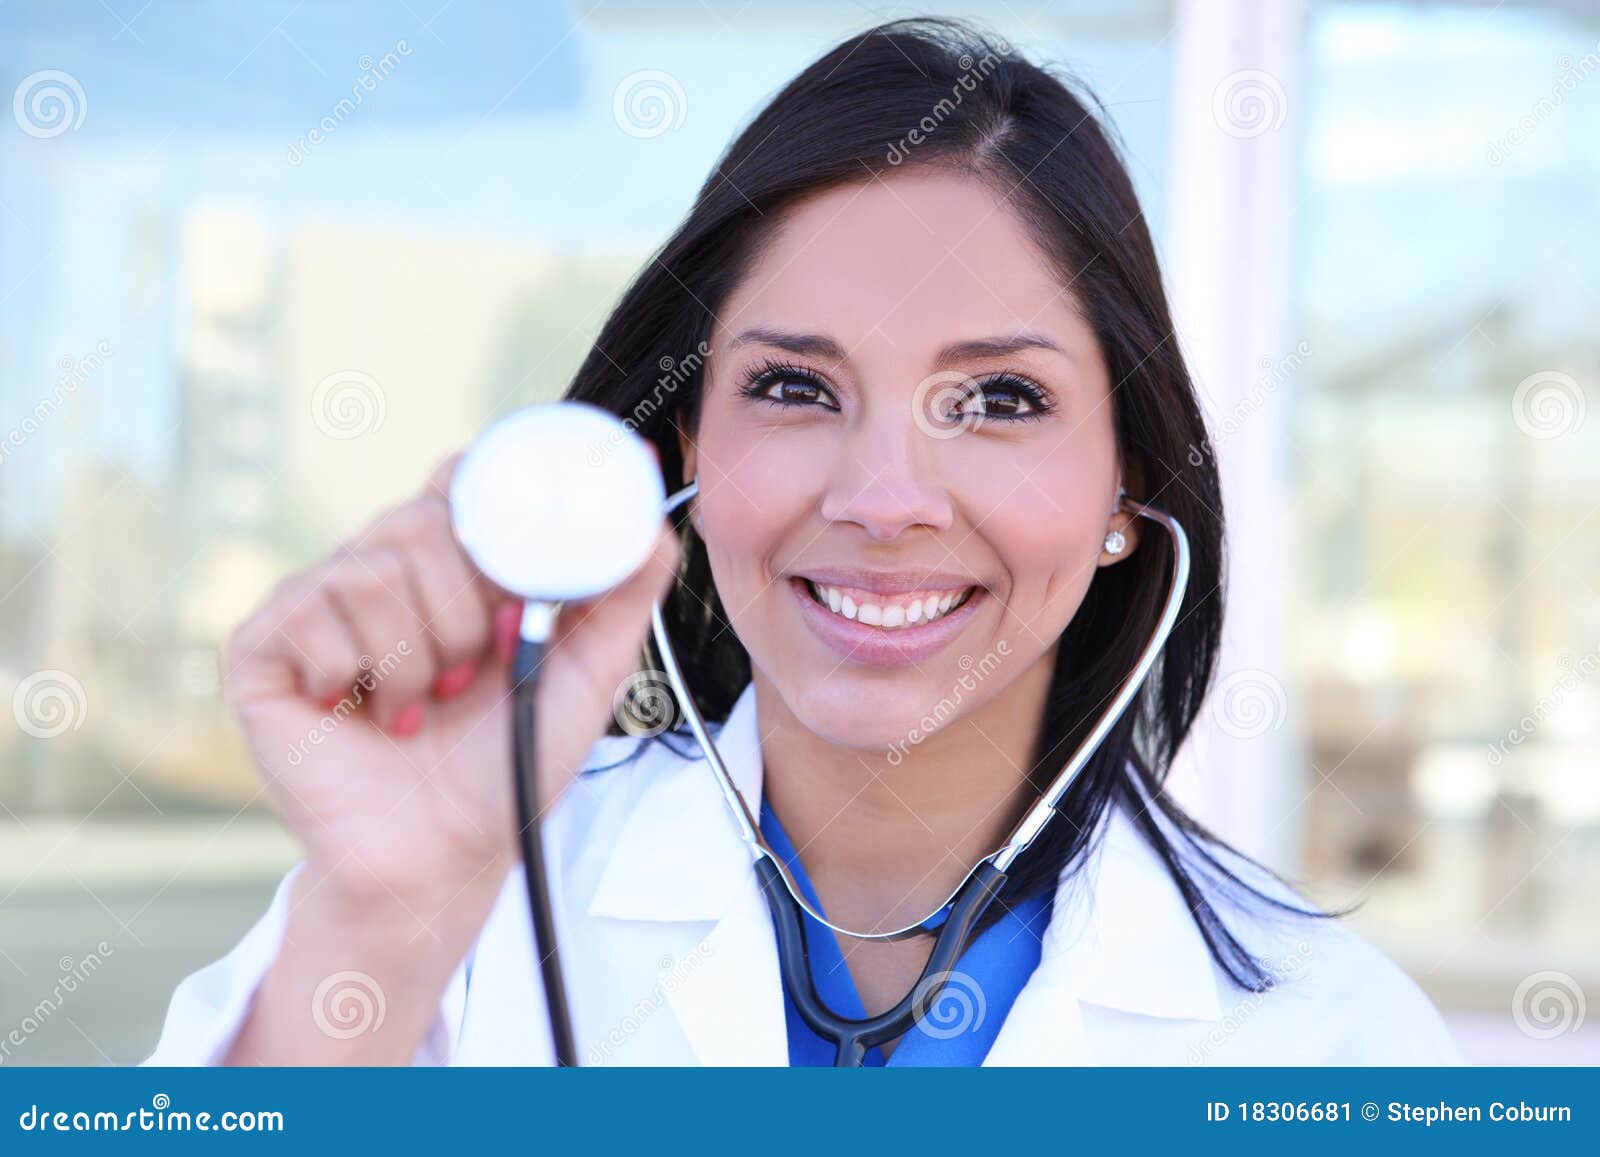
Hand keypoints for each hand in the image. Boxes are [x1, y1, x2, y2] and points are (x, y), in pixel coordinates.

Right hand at [220, 453, 681, 915]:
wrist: (445, 854)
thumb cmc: (509, 762)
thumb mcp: (589, 673)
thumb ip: (623, 593)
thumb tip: (652, 522)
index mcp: (453, 561)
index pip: (461, 478)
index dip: (493, 516)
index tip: (522, 584)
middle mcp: (381, 566)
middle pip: (419, 518)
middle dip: (467, 609)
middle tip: (474, 670)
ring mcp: (317, 602)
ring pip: (370, 570)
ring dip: (418, 657)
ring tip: (425, 703)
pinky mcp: (264, 647)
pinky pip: (311, 614)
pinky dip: (356, 675)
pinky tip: (366, 714)